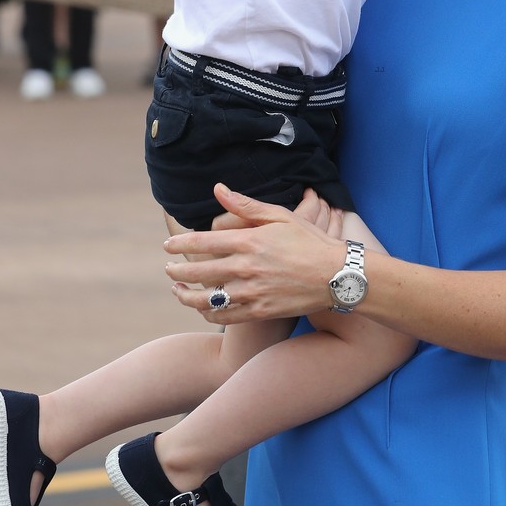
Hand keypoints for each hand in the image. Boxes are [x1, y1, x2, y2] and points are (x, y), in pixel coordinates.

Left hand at [167, 184, 346, 324]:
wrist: (337, 275)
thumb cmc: (310, 241)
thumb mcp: (280, 216)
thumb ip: (246, 205)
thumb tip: (218, 189)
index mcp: (249, 241)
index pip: (202, 243)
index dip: (180, 244)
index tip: (167, 246)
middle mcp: (246, 268)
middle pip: (198, 272)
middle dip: (177, 271)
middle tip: (168, 270)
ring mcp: (252, 293)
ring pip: (206, 299)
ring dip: (185, 296)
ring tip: (177, 291)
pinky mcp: (260, 312)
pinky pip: (225, 316)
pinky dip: (208, 313)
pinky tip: (202, 308)